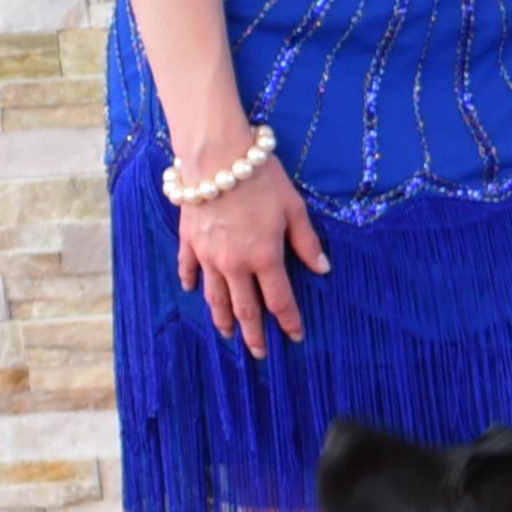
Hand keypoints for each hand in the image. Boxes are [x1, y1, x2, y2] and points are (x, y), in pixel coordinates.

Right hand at [174, 160, 329, 358]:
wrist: (217, 157)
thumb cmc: (262, 179)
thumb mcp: (294, 208)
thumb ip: (306, 242)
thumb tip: (322, 269)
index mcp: (264, 258)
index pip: (279, 300)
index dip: (289, 321)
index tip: (296, 336)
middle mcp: (234, 264)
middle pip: (244, 308)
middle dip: (254, 333)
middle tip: (260, 353)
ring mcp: (207, 255)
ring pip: (215, 296)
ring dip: (222, 318)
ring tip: (227, 335)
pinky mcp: (189, 241)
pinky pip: (188, 269)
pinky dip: (190, 282)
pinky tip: (192, 291)